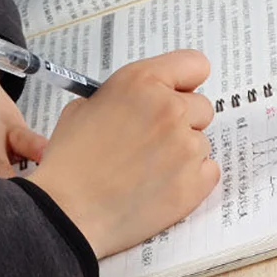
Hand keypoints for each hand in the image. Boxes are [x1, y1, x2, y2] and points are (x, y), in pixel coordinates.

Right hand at [28, 49, 219, 258]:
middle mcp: (169, 109)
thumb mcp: (84, 108)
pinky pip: (208, 171)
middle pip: (202, 107)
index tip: (181, 93)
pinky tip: (161, 186)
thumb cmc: (70, 164)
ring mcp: (186, 147)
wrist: (68, 212)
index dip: (186, 82)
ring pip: (201, 143)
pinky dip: (191, 180)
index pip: (194, 65)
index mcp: (142, 83)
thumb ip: (125, 96)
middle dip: (182, 121)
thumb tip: (145, 100)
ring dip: (182, 154)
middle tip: (153, 142)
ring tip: (148, 171)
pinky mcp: (195, 182)